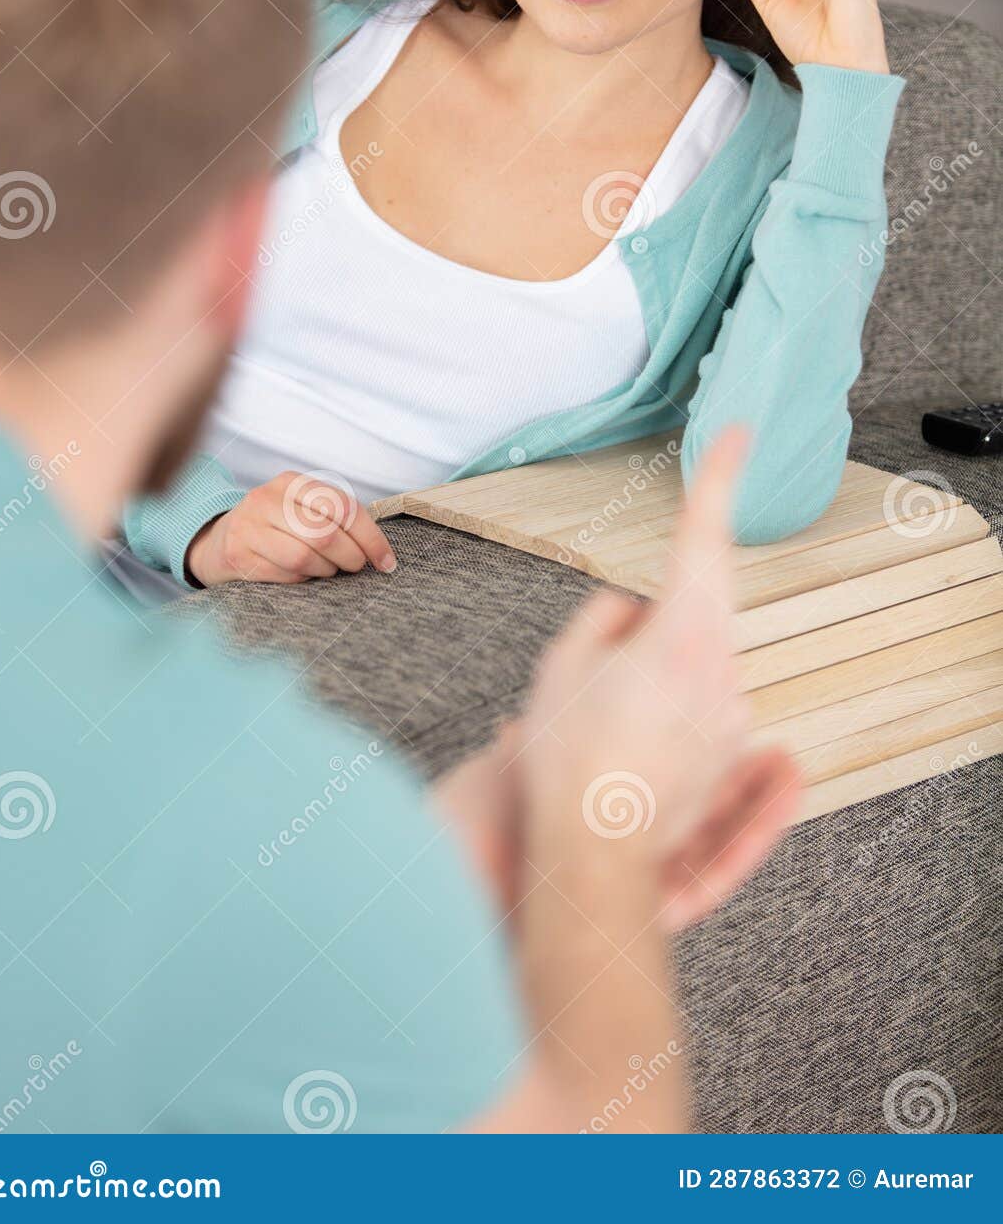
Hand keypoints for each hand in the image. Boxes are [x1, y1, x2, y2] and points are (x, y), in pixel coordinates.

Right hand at [186, 471, 396, 586]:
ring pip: (305, 556)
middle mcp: (267, 499)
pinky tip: (301, 576)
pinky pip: (285, 575)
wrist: (217, 541)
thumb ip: (335, 518)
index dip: (371, 538)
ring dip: (326, 571)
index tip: (386, 562)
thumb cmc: (273, 527)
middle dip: (351, 557)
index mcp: (291, 482)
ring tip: (328, 570)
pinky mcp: (238, 555)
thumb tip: (380, 551)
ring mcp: (249, 526)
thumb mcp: (300, 509)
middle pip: (326, 533)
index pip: (344, 507)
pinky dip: (302, 581)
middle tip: (356, 567)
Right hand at [434, 424, 800, 927]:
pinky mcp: (726, 760)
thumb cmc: (567, 762)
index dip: (719, 480)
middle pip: (691, 614)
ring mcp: (730, 722)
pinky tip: (618, 753)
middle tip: (591, 680)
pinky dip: (655, 719)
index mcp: (683, 637)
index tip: (737, 436)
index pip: (703, 539)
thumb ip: (602, 620)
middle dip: (648, 626)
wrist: (588, 862)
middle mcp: (722, 675)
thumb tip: (630, 610)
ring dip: (647, 681)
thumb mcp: (562, 669)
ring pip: (689, 668)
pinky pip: (691, 712)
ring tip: (595, 730)